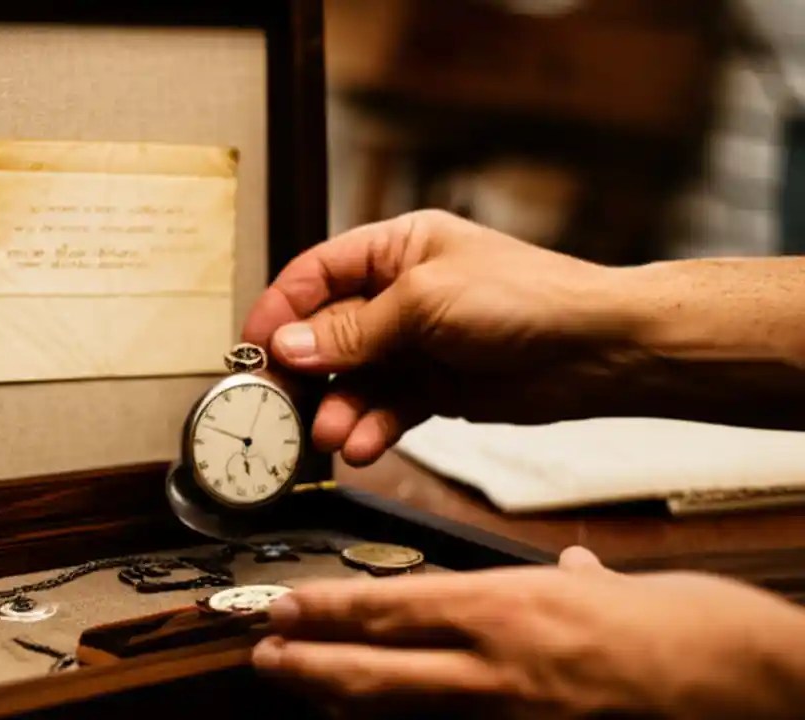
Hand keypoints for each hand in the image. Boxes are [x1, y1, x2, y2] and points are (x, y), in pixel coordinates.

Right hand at [241, 209, 640, 466]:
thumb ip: (353, 330)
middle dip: (305, 372)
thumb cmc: (529, 298)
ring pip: (354, 379)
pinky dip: (371, 427)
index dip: (280, 309)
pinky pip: (385, 408)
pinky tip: (364, 444)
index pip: (317, 274)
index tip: (253, 347)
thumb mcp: (425, 302)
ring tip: (331, 434)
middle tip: (278, 404)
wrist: (597, 351)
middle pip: (327, 333)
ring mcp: (415, 343)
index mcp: (396, 250)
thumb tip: (290, 346)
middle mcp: (400, 295)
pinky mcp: (434, 387)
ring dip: (338, 408)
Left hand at [251, 548, 804, 718]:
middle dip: (310, 666)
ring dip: (345, 705)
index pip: (394, 608)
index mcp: (514, 609)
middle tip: (264, 656)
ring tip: (304, 693)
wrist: (762, 692)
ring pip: (404, 716)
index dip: (327, 611)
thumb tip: (568, 571)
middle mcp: (502, 669)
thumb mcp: (624, 587)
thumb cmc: (697, 635)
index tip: (283, 606)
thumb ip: (578, 583)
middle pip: (378, 672)